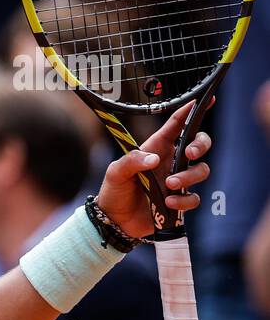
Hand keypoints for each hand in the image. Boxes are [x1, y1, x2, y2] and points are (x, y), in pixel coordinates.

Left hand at [95, 99, 212, 237]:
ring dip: (189, 176)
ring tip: (169, 185)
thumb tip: (154, 159)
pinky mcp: (180, 201)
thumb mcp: (115, 172)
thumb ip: (131, 161)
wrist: (114, 220)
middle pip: (198, 143)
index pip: (177, 125)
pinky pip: (194, 198)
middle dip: (201, 145)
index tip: (206, 99)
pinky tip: (168, 203)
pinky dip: (184, 200)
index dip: (191, 111)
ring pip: (201, 170)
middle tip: (189, 153)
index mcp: (156, 148)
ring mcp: (177, 180)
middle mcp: (170, 161)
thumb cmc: (114, 191)